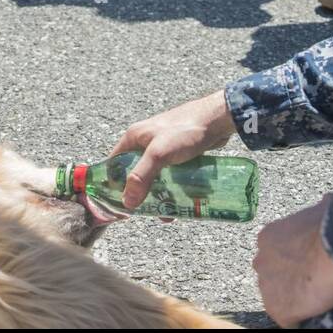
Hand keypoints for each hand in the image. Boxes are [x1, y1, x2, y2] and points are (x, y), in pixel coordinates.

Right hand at [107, 90, 235, 208]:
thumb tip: (127, 202)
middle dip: (140, 194)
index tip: (120, 205)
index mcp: (134, 137)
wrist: (218, 119)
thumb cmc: (186, 130)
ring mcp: (164, 148)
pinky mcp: (180, 154)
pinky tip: (179, 203)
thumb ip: (142, 176)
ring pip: (155, 176)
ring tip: (167, 214)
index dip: (114, 185)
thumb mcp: (159, 153)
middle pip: (136, 173)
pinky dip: (172, 189)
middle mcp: (146, 142)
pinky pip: (171, 175)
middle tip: (146, 212)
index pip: (115, 164)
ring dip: (158, 195)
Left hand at [254, 194, 332, 326]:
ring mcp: (267, 287)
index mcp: (267, 237)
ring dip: (293, 298)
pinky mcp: (278, 309)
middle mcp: (260, 262)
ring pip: (278, 297)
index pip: (277, 253)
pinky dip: (300, 318)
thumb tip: (328, 202)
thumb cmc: (329, 224)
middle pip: (273, 274)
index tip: (309, 261)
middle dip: (289, 277)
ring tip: (315, 298)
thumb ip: (319, 209)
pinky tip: (313, 315)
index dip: (294, 259)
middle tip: (312, 279)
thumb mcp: (322, 208)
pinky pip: (289, 319)